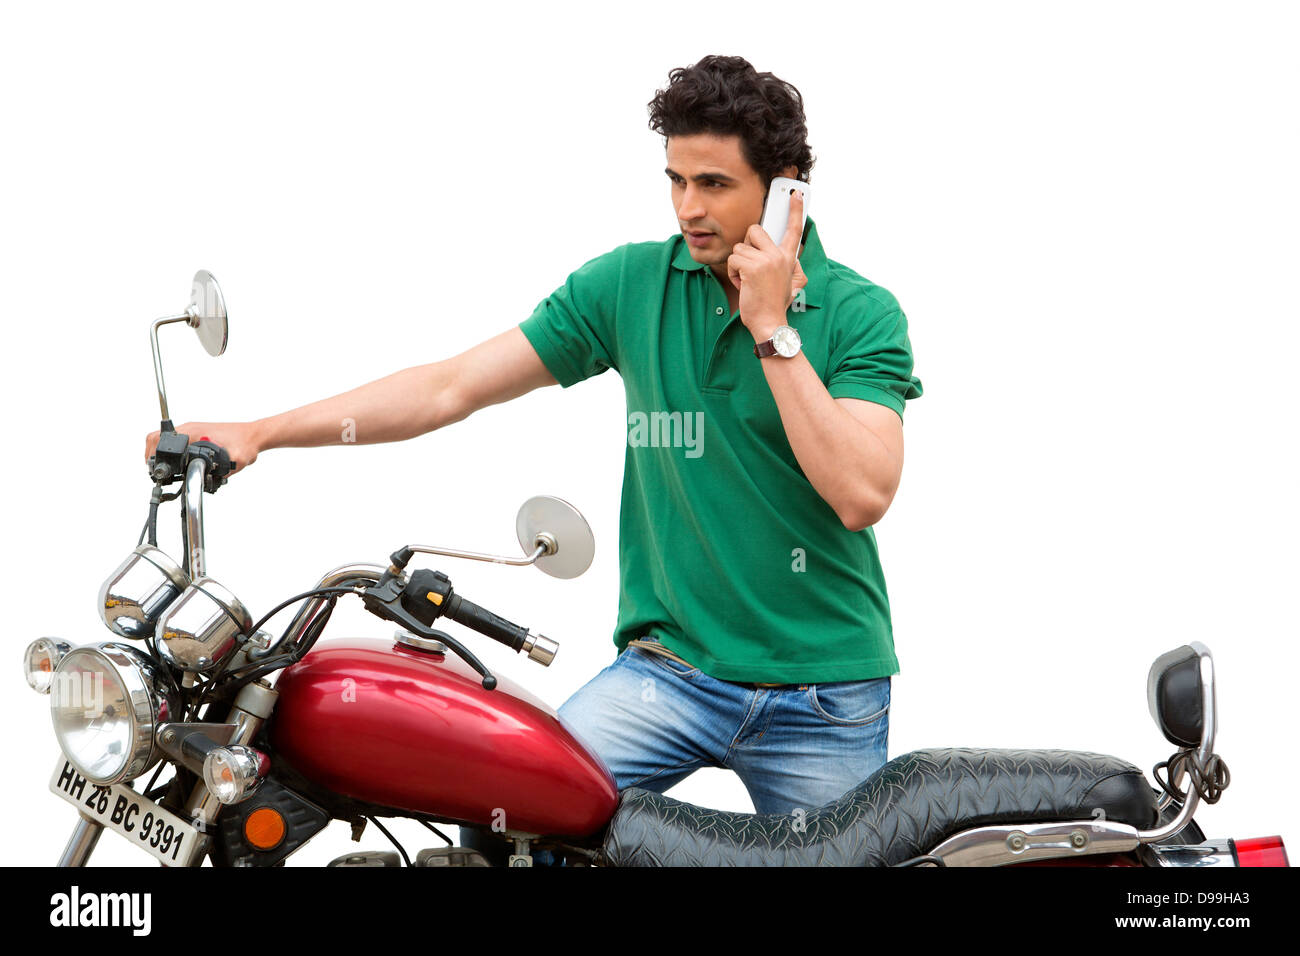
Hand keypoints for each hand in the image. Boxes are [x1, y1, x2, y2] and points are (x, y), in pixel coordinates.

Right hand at [145, 421, 261, 475]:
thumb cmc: (245, 443)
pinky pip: (177, 444)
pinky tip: (179, 466)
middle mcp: (190, 429)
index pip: (160, 437)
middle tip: (158, 472)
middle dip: (153, 456)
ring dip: (162, 455)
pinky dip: (173, 454)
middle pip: (157, 437)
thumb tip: (210, 476)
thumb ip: (223, 468)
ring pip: (165, 441)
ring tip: (166, 471)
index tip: (155, 469)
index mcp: (193, 432)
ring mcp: (192, 432)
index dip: (152, 454)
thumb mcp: (234, 458)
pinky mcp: (197, 437)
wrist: (254, 436)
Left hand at [727, 188, 806, 337]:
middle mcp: (780, 256)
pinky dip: (734, 273)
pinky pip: (734, 259)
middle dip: (746, 245)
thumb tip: (789, 254)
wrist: (770, 323)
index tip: (795, 194)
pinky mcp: (753, 267)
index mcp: (788, 258)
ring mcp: (767, 260)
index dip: (795, 210)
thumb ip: (785, 264)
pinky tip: (743, 285)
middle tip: (750, 265)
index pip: (794, 229)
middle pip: (754, 230)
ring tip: (748, 281)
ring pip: (740, 248)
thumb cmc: (773, 304)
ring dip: (738, 265)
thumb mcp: (787, 281)